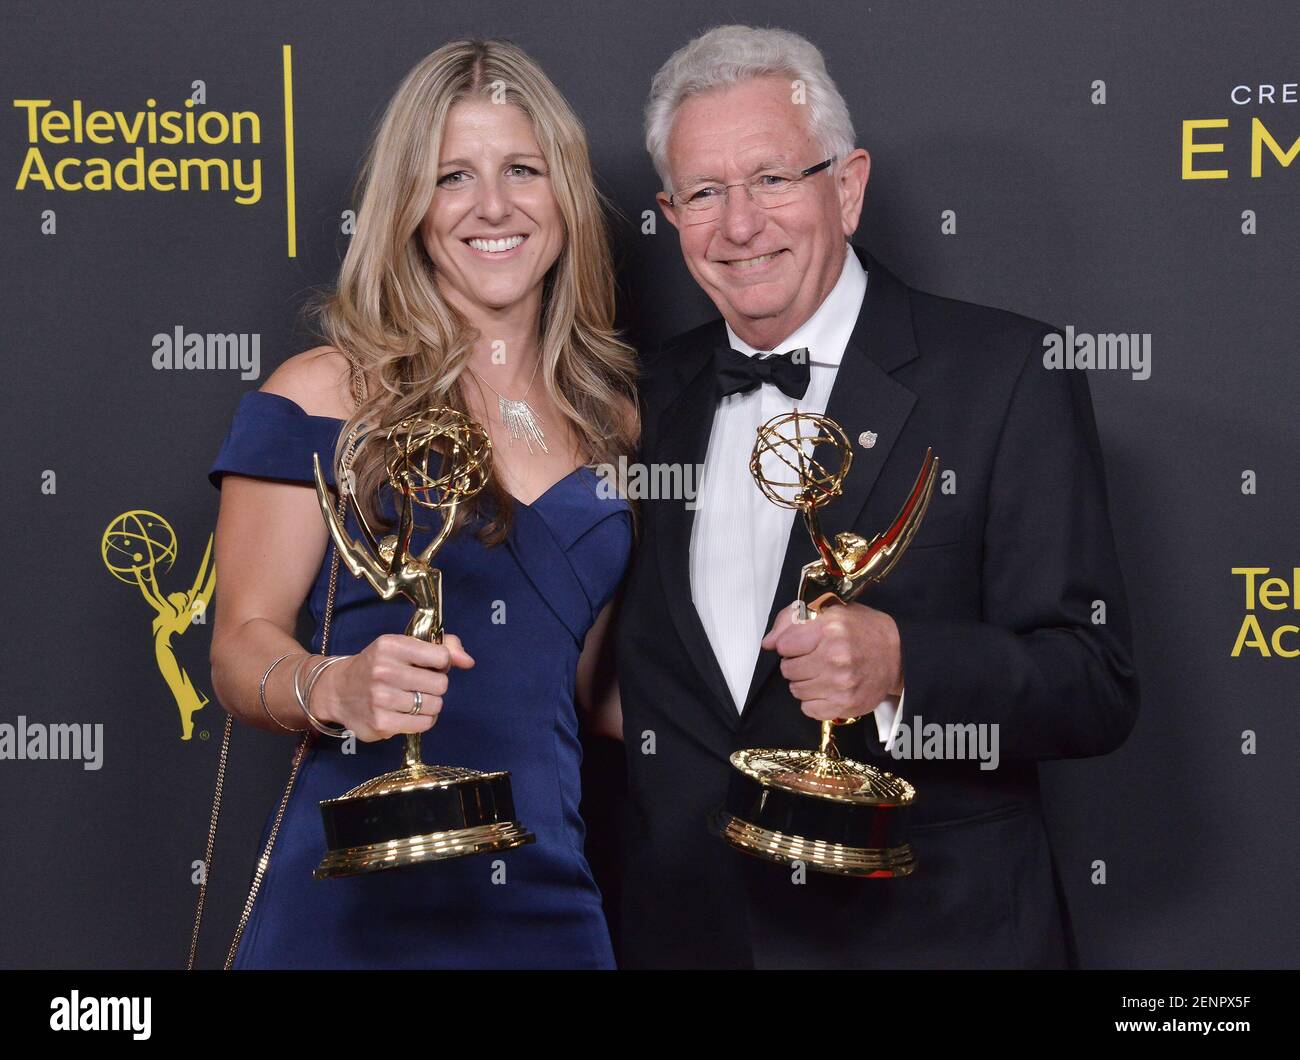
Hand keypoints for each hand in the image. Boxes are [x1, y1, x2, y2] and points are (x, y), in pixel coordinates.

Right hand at [310, 632, 474, 740]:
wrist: (336, 690)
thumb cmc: (377, 665)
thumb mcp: (403, 646)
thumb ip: (442, 647)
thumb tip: (469, 661)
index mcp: (391, 645)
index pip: (441, 656)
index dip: (441, 663)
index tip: (427, 665)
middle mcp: (384, 671)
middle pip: (441, 683)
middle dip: (435, 685)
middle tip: (417, 684)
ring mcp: (381, 699)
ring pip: (435, 705)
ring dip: (429, 704)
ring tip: (412, 699)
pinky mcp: (381, 724)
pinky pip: (424, 724)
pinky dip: (422, 720)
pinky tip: (408, 713)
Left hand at [760, 600, 901, 721]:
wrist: (899, 655)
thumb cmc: (863, 630)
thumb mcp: (831, 611)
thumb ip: (792, 621)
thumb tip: (768, 643)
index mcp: (830, 630)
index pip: (784, 645)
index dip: (789, 644)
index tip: (800, 644)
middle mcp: (835, 658)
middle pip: (787, 670)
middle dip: (796, 664)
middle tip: (813, 659)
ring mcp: (841, 684)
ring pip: (796, 691)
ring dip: (804, 683)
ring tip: (822, 673)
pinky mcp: (846, 705)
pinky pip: (808, 709)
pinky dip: (813, 701)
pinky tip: (827, 689)